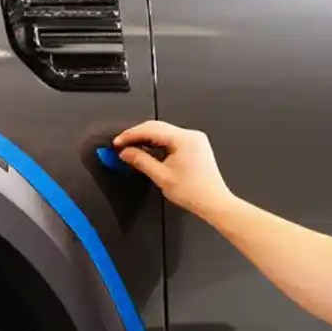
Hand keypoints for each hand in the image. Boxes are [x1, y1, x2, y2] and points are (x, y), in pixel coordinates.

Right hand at [113, 121, 236, 220]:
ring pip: (164, 133)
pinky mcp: (195, 146)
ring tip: (132, 149)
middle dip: (137, 135)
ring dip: (147, 139)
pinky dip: (158, 143)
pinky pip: (172, 139)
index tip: (118, 142)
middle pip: (157, 128)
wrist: (214, 202)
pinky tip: (148, 151)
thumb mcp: (161, 176)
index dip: (131, 135)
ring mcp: (194, 140)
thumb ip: (141, 161)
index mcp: (184, 139)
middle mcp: (191, 136)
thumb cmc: (194, 192)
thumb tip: (127, 152)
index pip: (150, 129)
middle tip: (121, 145)